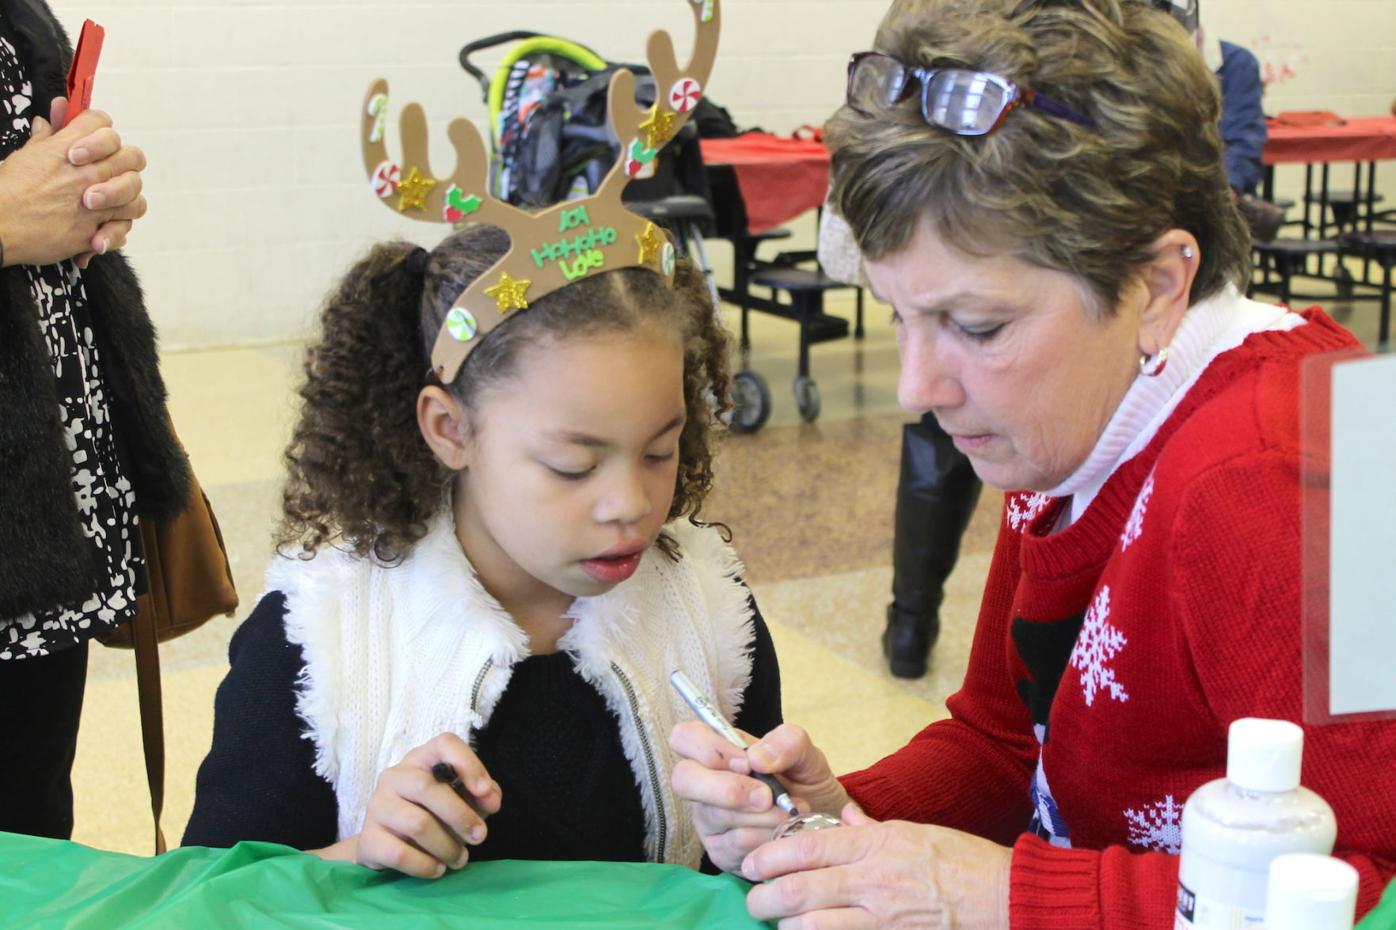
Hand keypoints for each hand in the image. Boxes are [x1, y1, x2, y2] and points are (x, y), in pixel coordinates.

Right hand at [0, 99, 147, 267]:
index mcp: (67, 148)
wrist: (1, 226)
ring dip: (126, 196)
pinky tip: (102, 228)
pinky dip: (118, 228)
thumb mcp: (26, 155)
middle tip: (108, 170)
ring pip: (135, 192)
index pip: (101, 121)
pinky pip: (124, 225)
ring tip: (108, 202)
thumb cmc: (10, 191)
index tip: (92, 140)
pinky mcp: (95, 229)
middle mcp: (87, 172)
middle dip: (124, 161)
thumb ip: (45, 137)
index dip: (100, 129)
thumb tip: (49, 118)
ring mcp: (95, 201)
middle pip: (132, 156)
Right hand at [313, 732, 502, 877]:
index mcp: (422, 758)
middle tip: (480, 837)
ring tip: (460, 859)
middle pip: (429, 788)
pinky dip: (425, 865)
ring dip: (447, 847)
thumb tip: (491, 799)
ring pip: (417, 824)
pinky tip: (437, 869)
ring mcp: (377, 805)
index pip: (444, 744)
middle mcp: (395, 775)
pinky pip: (400, 854)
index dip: (468, 764)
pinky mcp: (368, 837)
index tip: (485, 792)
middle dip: (461, 816)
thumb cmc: (434, 814)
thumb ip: (482, 794)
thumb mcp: (463, 799)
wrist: (389, 844)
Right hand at [670, 721, 848, 872]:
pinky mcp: (718, 850)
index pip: (684, 737)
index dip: (709, 748)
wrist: (822, 822)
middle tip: (766, 797)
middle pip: (683, 779)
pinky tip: (780, 832)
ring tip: (789, 812)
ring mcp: (707, 818)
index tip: (747, 763)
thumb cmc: (805, 782)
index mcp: (719, 750)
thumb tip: (756, 758)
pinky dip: (765, 838)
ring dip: (761, 817)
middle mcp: (704, 783)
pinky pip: (734, 845)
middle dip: (728, 789)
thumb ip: (787, 742)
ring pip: (717, 816)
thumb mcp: (807, 755)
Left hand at [741, 803, 1011, 929]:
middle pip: (800, 889)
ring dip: (786, 925)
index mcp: (875, 845)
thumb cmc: (960, 859)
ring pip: (813, 924)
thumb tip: (840, 818)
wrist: (1002, 896)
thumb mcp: (913, 831)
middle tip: (753, 898)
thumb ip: (870, 828)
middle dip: (765, 896)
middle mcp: (872, 880)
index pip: (808, 846)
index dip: (771, 855)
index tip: (753, 861)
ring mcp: (880, 917)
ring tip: (776, 921)